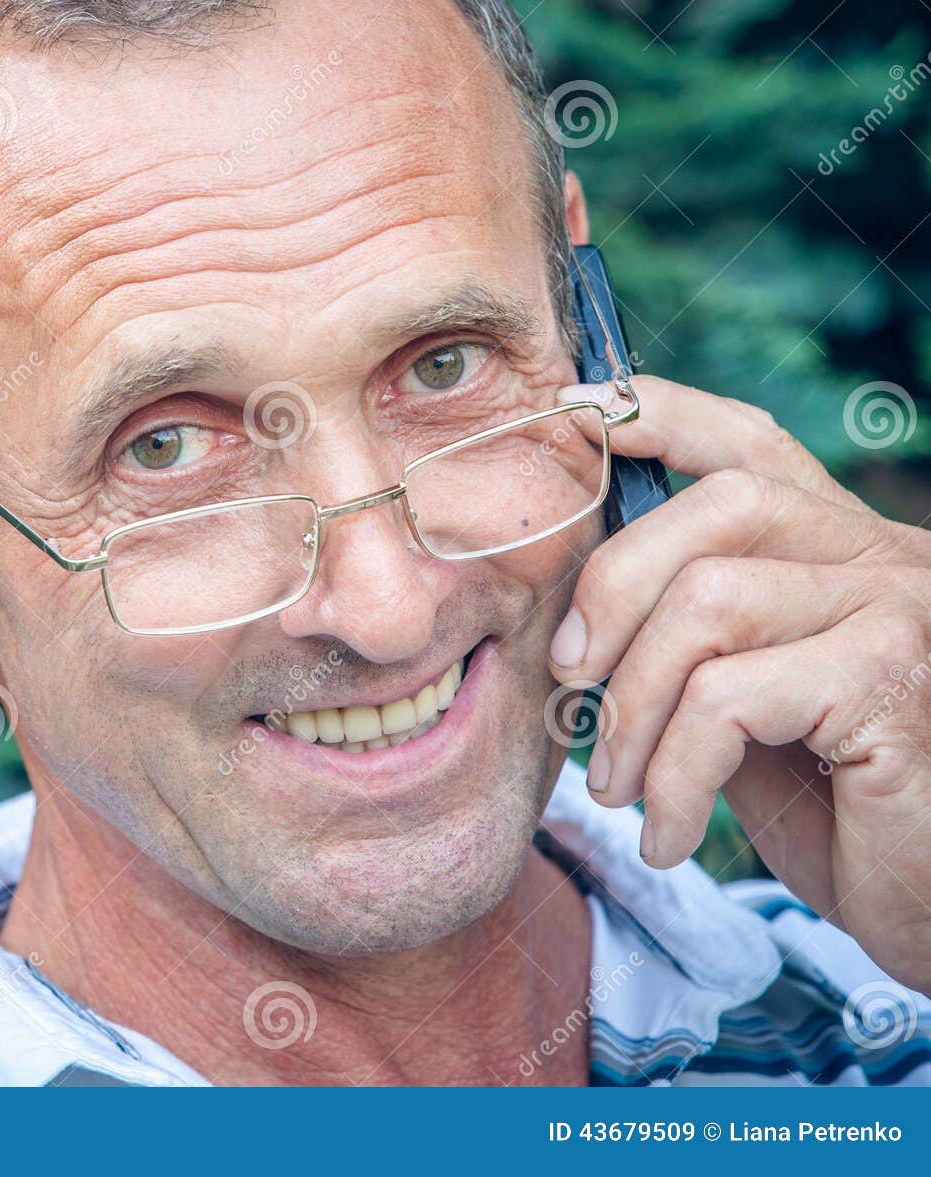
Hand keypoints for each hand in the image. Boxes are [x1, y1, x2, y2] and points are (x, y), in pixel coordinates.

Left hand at [550, 375, 930, 992]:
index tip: (573, 413)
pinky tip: (670, 831)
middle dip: (611, 591)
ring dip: (630, 707)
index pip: (751, 445)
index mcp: (840, 547)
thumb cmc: (827, 812)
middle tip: (568, 684)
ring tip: (617, 785)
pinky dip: (673, 772)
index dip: (660, 415)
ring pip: (708, 602)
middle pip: (718, 504)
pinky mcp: (893, 679)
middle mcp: (886, 555)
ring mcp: (900, 609)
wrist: (924, 907)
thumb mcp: (737, 706)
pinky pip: (727, 697)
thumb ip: (685, 637)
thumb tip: (570, 611)